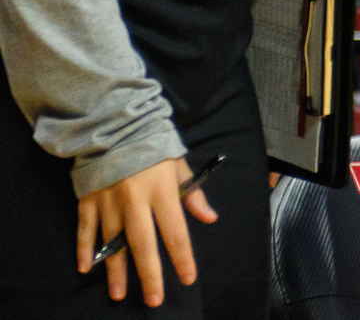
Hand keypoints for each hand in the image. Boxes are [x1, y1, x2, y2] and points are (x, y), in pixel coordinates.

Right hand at [77, 156, 216, 306]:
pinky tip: (86, 268)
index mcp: (162, 191)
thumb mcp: (178, 164)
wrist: (115, 125)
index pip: (175, 231)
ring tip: (118, 294)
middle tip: (154, 300)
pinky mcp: (88, 199)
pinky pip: (86, 229)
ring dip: (115, 270)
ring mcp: (108, 202)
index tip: (188, 278)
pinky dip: (85, 249)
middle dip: (150, 274)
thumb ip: (193, 194)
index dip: (182, 257)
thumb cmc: (153, 146)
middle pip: (143, 244)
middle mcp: (135, 200)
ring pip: (113, 243)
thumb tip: (210, 218)